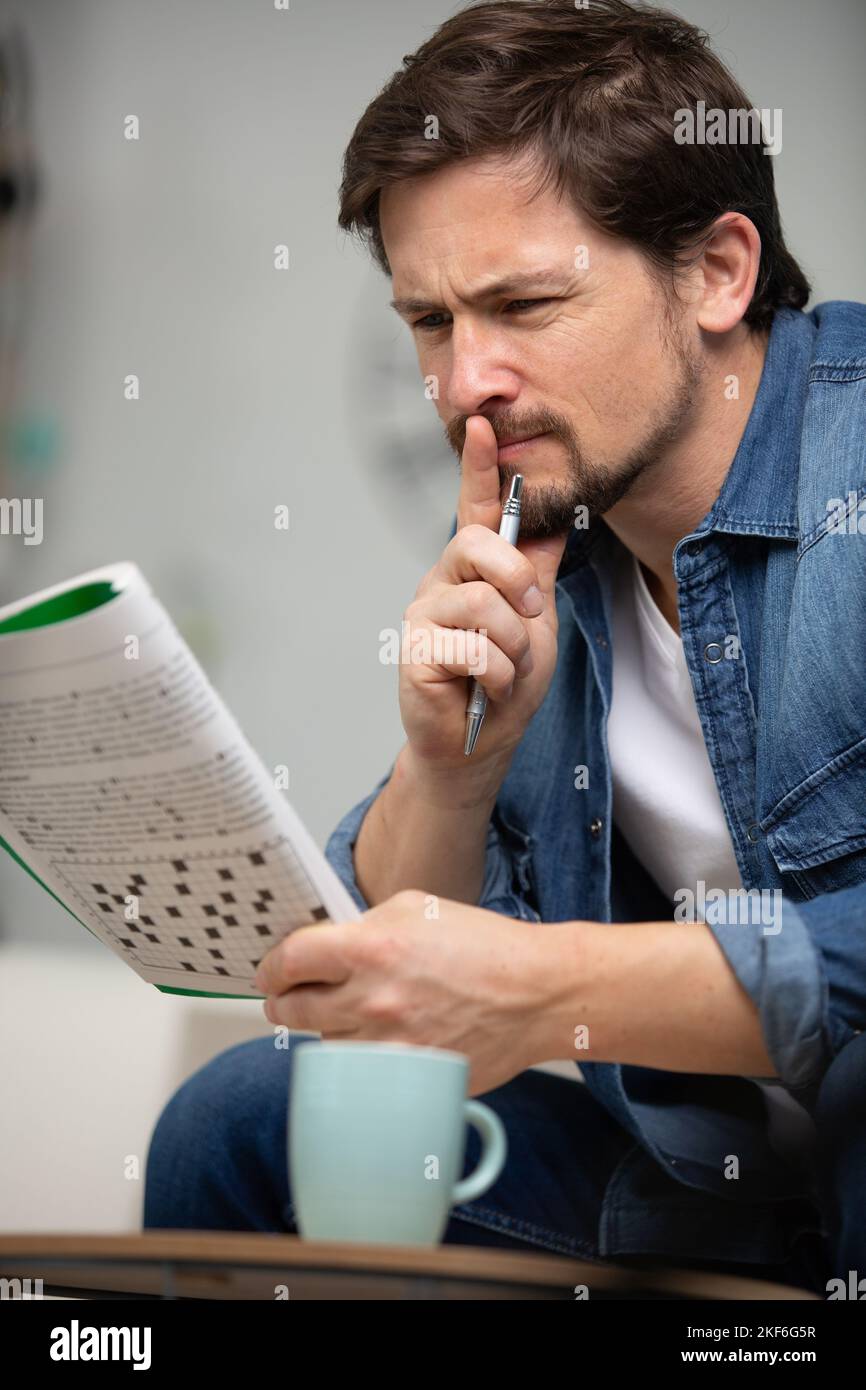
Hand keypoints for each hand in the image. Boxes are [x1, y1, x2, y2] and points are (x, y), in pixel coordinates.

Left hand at [253, 889, 548, 1095]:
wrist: (536, 994)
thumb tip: (325, 942)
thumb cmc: (484, 946)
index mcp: (371, 949)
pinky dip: (358, 1057)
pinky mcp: (406, 1079)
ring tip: (349, 1012)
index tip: (269, 971)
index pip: (290, 960)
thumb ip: (363, 924)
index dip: (270, 967)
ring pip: (323, 1044)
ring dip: (325, 1028)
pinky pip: (359, 1073)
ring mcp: (388, 1046)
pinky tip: (377, 1039)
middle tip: (286, 996)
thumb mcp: (415, 907)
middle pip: (292, 1009)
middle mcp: (372, 1001)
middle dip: (282, 1000)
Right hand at [398, 415, 568, 771]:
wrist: (481, 742)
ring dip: (513, 647)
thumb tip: (560, 518)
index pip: (473, 506)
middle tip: (528, 618)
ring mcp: (424, 613)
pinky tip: (487, 688)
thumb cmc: (506, 682)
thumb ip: (538, 572)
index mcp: (473, 568)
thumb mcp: (537, 620)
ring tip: (504, 670)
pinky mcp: (415, 650)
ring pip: (483, 604)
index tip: (484, 424)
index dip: (479, 467)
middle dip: (517, 583)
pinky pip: (475, 648)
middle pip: (478, 544)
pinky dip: (498, 676)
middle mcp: (443, 580)